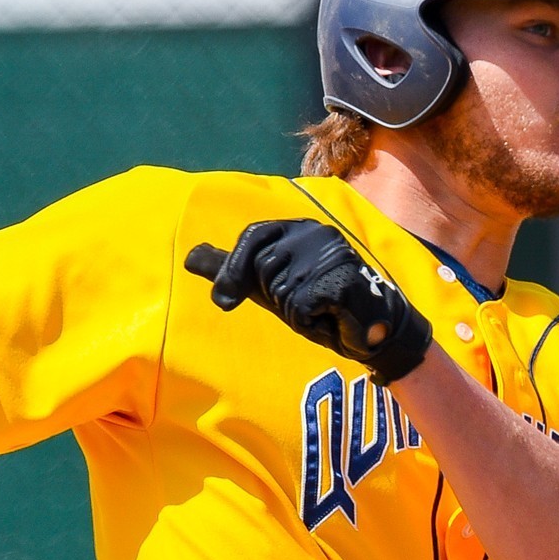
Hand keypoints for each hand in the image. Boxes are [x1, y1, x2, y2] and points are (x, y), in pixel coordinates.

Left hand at [185, 219, 431, 383]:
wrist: (370, 331)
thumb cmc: (317, 304)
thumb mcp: (267, 286)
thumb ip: (231, 270)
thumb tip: (188, 257)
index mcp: (299, 227)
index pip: (253, 236)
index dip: (233, 269)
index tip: (223, 301)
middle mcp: (316, 232)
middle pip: (264, 270)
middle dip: (277, 298)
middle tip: (305, 303)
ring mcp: (332, 253)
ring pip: (281, 293)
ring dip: (295, 314)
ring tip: (320, 311)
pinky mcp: (342, 279)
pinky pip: (299, 308)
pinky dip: (310, 323)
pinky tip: (330, 319)